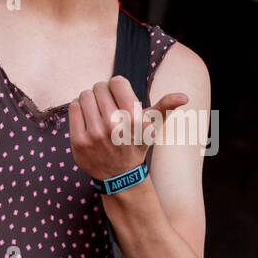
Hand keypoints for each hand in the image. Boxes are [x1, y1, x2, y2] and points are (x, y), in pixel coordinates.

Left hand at [68, 75, 188, 180]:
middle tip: (108, 108)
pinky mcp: (78, 140)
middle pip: (99, 86)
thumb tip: (184, 97)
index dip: (117, 87)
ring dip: (90, 101)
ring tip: (97, 114)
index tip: (119, 98)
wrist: (119, 176)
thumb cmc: (135, 144)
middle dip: (103, 94)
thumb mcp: (152, 126)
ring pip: (84, 95)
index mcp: (134, 118)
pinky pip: (73, 108)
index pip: (116, 81)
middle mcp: (114, 125)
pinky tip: (88, 121)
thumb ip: (165, 107)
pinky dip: (79, 111)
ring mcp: (94, 134)